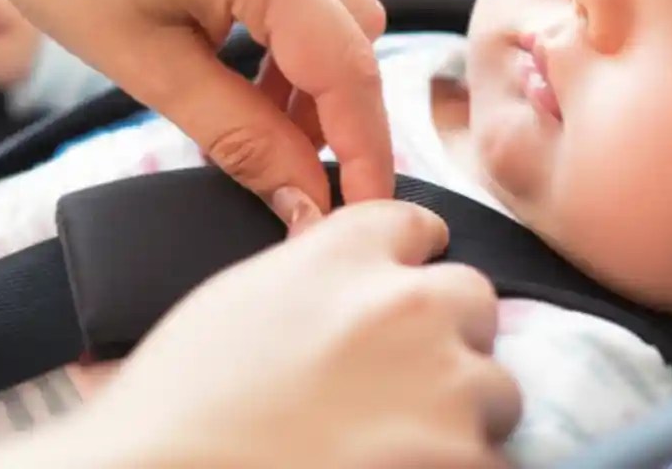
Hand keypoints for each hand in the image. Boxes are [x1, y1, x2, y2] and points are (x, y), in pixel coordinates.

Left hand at [0, 0, 389, 213]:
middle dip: (338, 109)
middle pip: (359, 34)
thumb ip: (239, 136)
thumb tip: (305, 201)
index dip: (366, 147)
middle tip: (293, 165)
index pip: (346, 67)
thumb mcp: (144, 68)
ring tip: (260, 106)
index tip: (366, 209)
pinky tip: (252, 52)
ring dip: (320, 65)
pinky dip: (301, 22)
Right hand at [0, 201, 520, 467]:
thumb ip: (310, 274)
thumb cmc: (177, 404)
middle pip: (472, 298)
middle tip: (398, 383)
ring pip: (494, 385)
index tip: (398, 296)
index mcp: (343, 255)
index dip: (408, 266)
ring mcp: (441, 381)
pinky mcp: (459, 456)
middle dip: (446, 337)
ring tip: (398, 442)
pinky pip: (493, 458)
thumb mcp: (237, 303)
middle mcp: (405, 301)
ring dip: (458, 413)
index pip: (418, 226)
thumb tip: (343, 283)